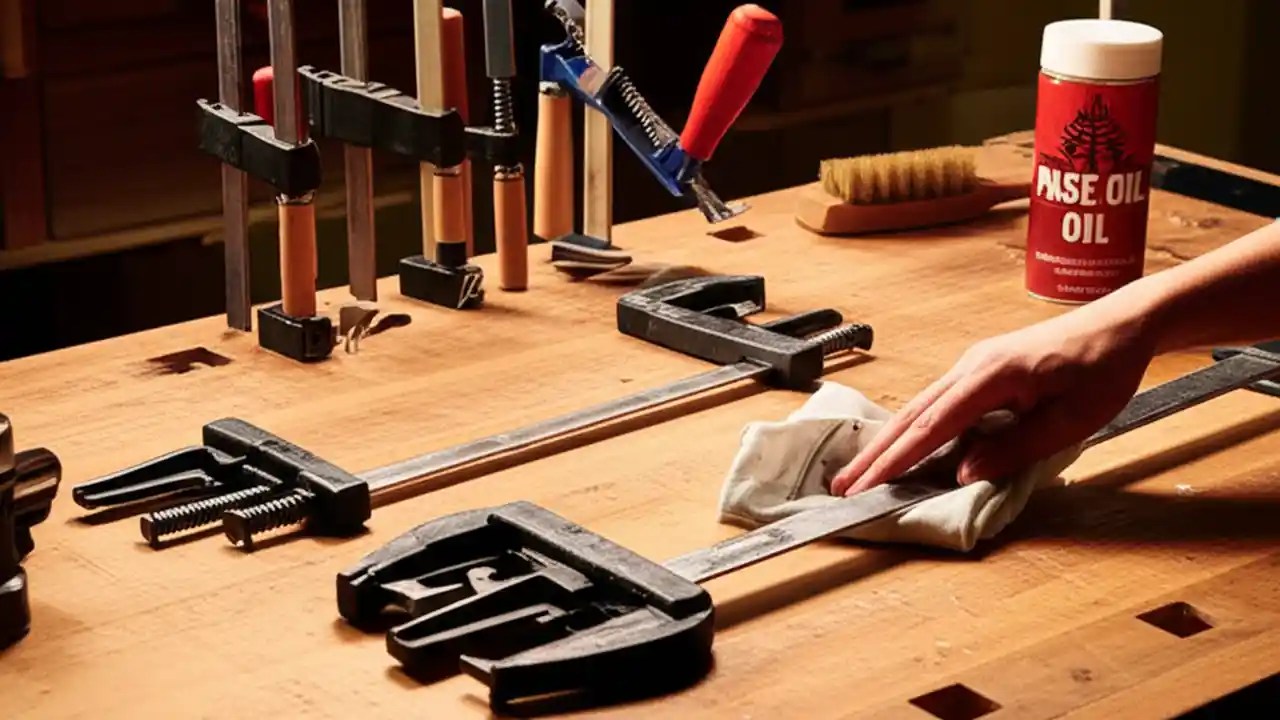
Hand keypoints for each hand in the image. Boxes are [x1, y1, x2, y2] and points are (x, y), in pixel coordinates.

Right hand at [829, 300, 1159, 495]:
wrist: (1120, 323)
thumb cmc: (1104, 368)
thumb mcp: (1072, 419)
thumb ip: (1016, 447)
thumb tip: (963, 473)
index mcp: (991, 376)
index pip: (933, 426)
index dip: (897, 460)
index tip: (868, 486)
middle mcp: (971, 366)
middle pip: (911, 415)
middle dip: (874, 454)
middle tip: (842, 486)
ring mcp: (971, 364)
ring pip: (918, 408)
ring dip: (887, 442)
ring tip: (859, 472)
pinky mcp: (978, 370)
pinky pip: (934, 402)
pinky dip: (910, 428)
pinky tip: (897, 446)